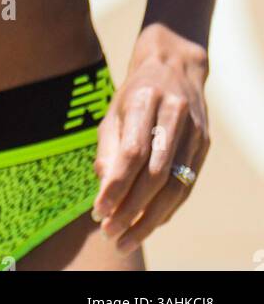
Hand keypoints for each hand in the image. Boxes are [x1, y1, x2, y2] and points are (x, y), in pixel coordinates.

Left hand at [91, 33, 209, 252]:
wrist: (175, 66)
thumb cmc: (136, 92)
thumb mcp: (114, 111)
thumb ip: (108, 149)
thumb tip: (103, 191)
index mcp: (146, 100)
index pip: (132, 151)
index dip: (116, 185)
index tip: (98, 211)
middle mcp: (174, 113)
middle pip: (155, 173)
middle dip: (131, 208)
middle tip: (110, 232)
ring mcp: (194, 130)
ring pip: (175, 185)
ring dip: (150, 218)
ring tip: (127, 237)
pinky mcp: (204, 144)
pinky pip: (187, 185)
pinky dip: (167, 209)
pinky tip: (149, 222)